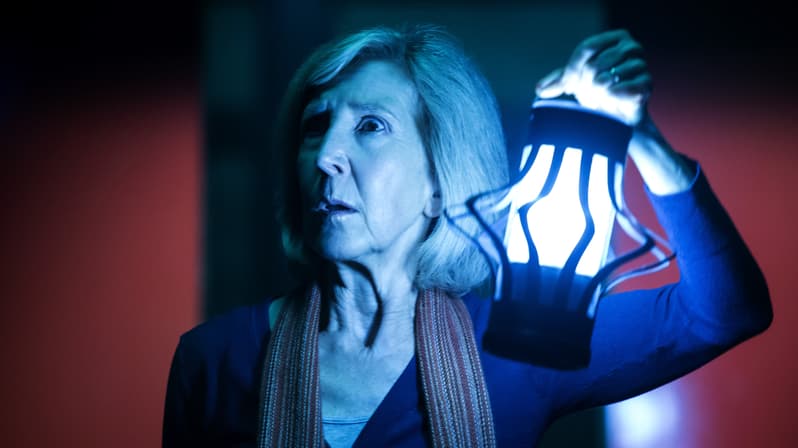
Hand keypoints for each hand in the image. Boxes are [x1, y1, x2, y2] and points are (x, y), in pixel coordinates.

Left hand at [535, 29, 650, 125]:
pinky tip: (609, 103)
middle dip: (584, 85)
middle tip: (586, 95)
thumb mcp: (577, 81)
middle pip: (594, 64)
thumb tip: (540, 89)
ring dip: (595, 95)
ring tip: (599, 98)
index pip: (586, 48)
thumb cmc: (599, 91)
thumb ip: (559, 80)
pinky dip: (608, 100)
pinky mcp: (646, 85)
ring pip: (604, 80)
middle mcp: (631, 47)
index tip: (566, 87)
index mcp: (615, 38)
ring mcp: (641, 65)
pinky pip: (617, 92)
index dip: (572, 70)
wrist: (621, 115)